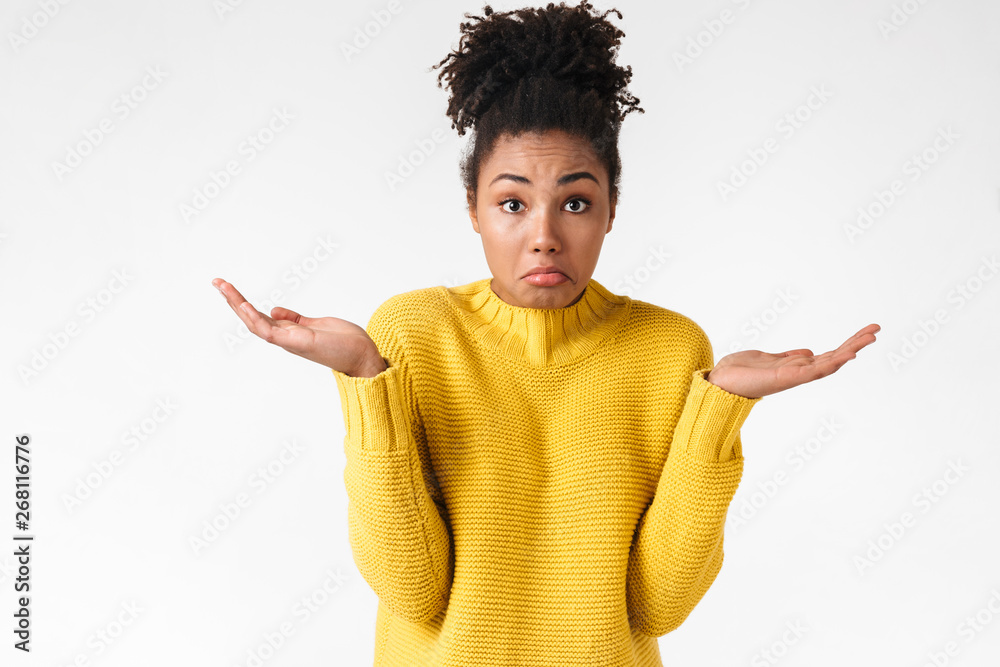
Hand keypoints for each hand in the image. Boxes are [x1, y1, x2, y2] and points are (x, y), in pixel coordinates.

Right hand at [212, 278, 386, 376]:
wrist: (363, 356)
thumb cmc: (344, 343)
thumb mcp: (316, 324)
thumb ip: (295, 319)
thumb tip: (275, 311)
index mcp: (289, 332)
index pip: (259, 316)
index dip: (241, 302)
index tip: (227, 287)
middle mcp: (285, 337)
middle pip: (251, 318)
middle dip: (232, 300)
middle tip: (216, 282)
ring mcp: (289, 341)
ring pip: (255, 324)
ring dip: (238, 305)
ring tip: (223, 287)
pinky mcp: (298, 342)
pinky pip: (270, 332)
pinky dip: (256, 319)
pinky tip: (244, 305)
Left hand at [705, 323, 880, 398]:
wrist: (719, 382)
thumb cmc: (739, 372)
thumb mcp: (767, 358)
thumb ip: (788, 357)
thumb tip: (807, 353)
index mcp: (796, 366)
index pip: (828, 354)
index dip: (847, 344)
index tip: (865, 332)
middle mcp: (799, 373)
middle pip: (834, 357)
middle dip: (856, 343)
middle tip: (876, 329)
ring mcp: (794, 377)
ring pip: (829, 363)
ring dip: (850, 350)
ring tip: (870, 338)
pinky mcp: (785, 378)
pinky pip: (813, 371)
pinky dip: (831, 364)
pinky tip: (847, 355)